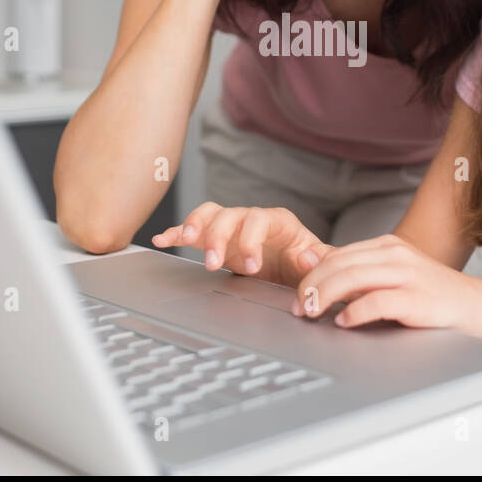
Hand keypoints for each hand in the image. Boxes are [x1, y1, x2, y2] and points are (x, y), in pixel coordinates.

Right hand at [150, 201, 331, 287]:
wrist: (295, 266)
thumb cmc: (306, 260)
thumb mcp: (318, 260)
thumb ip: (318, 259)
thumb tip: (307, 256)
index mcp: (278, 221)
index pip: (259, 220)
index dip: (251, 241)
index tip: (251, 266)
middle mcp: (251, 218)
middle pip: (229, 215)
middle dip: (218, 237)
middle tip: (213, 264)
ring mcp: (231, 226)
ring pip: (209, 215)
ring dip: (195, 226)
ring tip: (185, 242)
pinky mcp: (216, 238)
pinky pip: (193, 229)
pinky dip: (176, 232)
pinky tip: (162, 239)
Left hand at [290, 234, 481, 330]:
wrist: (476, 306)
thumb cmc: (432, 295)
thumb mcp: (394, 275)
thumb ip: (361, 272)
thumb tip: (316, 270)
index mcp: (387, 246)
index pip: (338, 254)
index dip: (312, 273)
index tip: (298, 293)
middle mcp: (396, 255)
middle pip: (339, 264)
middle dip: (312, 286)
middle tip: (299, 306)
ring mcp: (407, 275)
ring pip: (352, 278)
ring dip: (325, 297)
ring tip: (312, 312)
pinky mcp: (416, 299)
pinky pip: (376, 302)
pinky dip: (354, 312)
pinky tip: (343, 322)